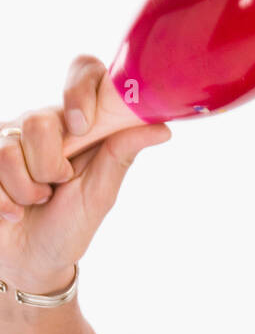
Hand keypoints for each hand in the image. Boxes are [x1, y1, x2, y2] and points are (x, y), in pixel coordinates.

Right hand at [0, 55, 170, 293]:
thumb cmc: (69, 227)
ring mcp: (9, 139)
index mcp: (78, 124)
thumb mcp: (100, 195)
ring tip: (36, 203)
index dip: (81, 88)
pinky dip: (5, 201)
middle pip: (41, 120)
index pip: (83, 72)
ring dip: (28, 190)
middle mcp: (42, 124)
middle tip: (57, 187)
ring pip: (10, 147)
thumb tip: (161, 128)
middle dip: (51, 167)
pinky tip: (12, 212)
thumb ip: (120, 155)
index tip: (82, 126)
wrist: (33, 261)